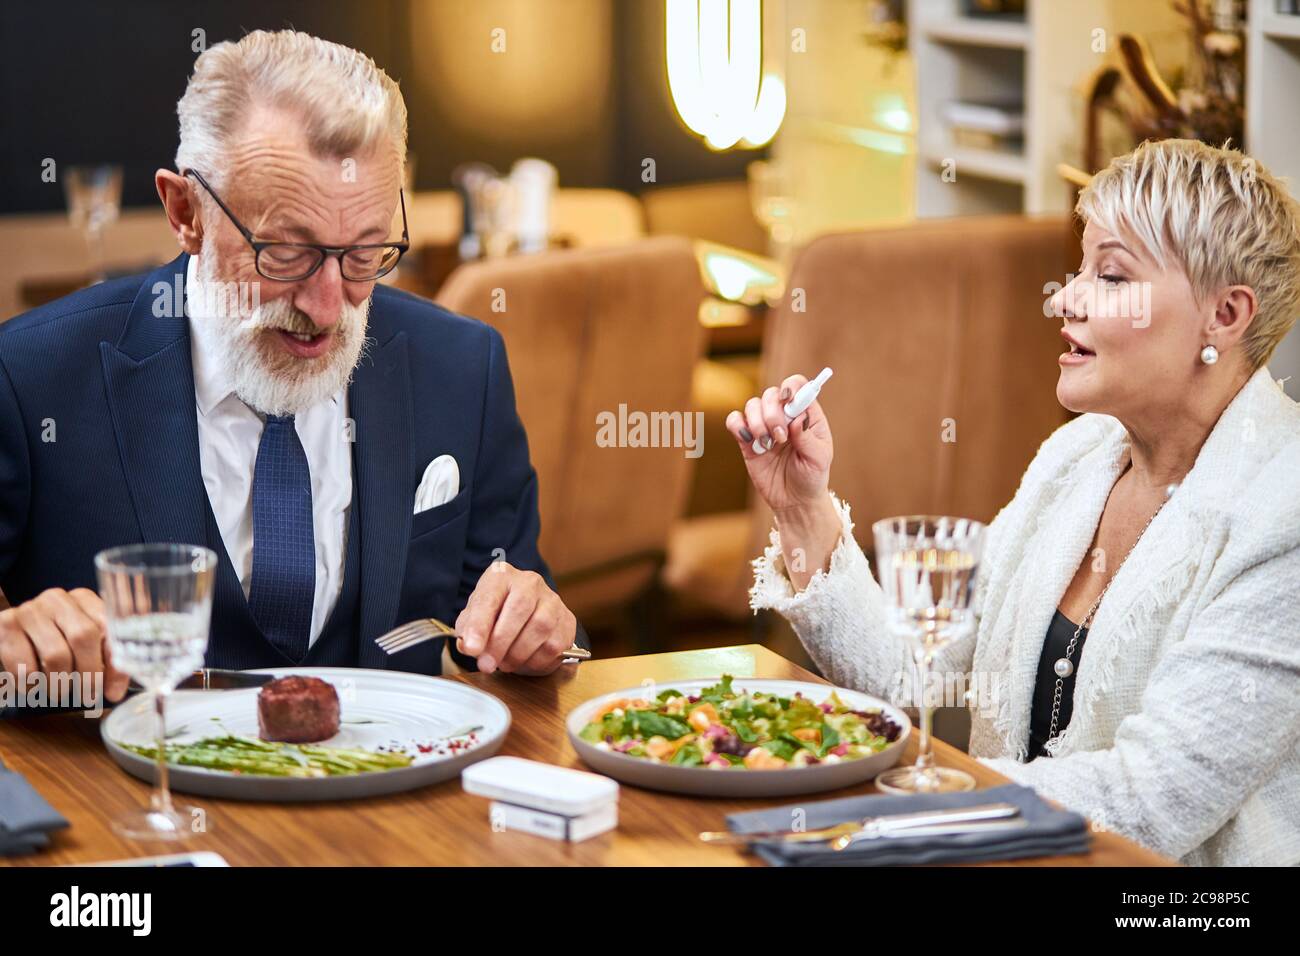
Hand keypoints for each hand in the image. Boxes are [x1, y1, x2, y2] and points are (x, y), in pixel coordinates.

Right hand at [0, 587, 129, 705]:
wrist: (13, 633)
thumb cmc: (54, 639)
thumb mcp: (80, 643)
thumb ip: (102, 659)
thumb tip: (114, 692)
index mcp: (84, 599)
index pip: (110, 626)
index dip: (115, 662)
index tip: (114, 692)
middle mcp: (58, 599)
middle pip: (84, 637)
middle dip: (89, 674)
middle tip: (86, 697)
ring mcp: (30, 610)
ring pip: (55, 654)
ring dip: (60, 683)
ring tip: (58, 693)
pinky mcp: (6, 625)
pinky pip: (25, 666)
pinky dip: (32, 685)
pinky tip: (34, 686)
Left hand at [454, 563, 578, 675]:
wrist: (528, 612)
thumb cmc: (497, 614)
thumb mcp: (475, 617)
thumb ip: (467, 630)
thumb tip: (468, 646)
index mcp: (502, 576)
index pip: (490, 598)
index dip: (479, 625)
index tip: (471, 648)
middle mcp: (530, 583)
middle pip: (519, 609)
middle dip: (500, 643)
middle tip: (486, 664)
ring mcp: (552, 600)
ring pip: (540, 628)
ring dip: (518, 654)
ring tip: (504, 663)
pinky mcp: (567, 621)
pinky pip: (554, 646)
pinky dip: (535, 661)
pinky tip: (523, 661)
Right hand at [725, 373, 834, 514]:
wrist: (794, 501)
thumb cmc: (812, 477)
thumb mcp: (818, 459)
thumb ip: (807, 437)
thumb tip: (795, 418)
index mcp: (806, 415)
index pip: (797, 386)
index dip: (791, 387)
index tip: (788, 401)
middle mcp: (784, 416)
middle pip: (771, 394)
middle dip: (772, 414)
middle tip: (780, 438)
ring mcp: (765, 426)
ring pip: (752, 405)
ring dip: (757, 423)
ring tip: (768, 445)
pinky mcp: (748, 440)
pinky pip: (735, 421)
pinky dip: (738, 426)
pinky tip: (749, 441)